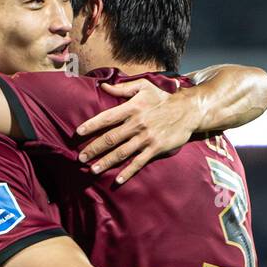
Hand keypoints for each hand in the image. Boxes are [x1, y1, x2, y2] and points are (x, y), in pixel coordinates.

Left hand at [75, 78, 195, 183]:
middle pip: (110, 138)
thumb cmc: (163, 98)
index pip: (107, 117)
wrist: (188, 111)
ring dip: (106, 162)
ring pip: (121, 152)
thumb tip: (103, 87)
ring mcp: (146, 138)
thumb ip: (122, 88)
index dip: (91, 125)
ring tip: (93, 170)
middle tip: (80, 158)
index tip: (78, 133)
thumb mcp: (144, 87)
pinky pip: (139, 162)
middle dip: (93, 149)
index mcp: (132, 108)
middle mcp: (137, 124)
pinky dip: (128, 171)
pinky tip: (118, 180)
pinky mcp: (155, 148)